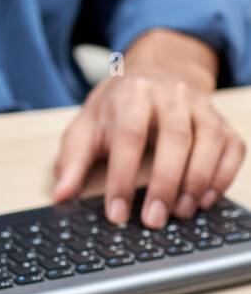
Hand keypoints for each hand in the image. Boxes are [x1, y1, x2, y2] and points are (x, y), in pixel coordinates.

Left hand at [53, 30, 245, 227]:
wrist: (155, 73)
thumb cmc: (118, 108)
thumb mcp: (86, 126)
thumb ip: (72, 160)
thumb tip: (61, 195)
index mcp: (133, 94)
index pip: (129, 136)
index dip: (122, 177)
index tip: (116, 213)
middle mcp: (172, 95)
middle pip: (174, 139)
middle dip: (164, 184)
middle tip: (153, 220)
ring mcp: (202, 107)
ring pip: (208, 142)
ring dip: (197, 182)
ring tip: (180, 213)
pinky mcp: (222, 122)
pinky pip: (232, 148)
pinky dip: (223, 176)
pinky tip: (206, 199)